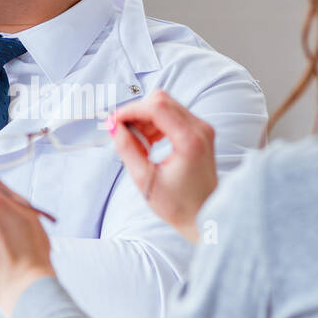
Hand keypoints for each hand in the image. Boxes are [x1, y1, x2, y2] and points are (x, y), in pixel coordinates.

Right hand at [107, 89, 217, 241]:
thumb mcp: (145, 180)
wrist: (204, 215)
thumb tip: (113, 127)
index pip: (157, 107)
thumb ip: (128, 149)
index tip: (114, 120)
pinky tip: (147, 142)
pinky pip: (173, 115)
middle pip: (162, 101)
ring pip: (166, 106)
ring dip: (145, 119)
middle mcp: (200, 129)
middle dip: (137, 112)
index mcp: (189, 140)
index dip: (131, 110)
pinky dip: (155, 124)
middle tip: (122, 131)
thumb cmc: (179, 205)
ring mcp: (202, 129)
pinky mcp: (199, 132)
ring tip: (135, 142)